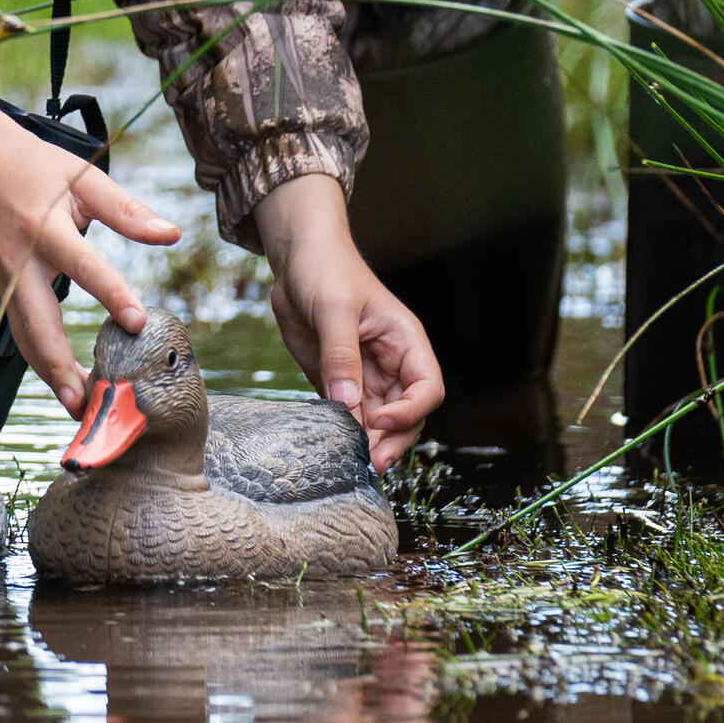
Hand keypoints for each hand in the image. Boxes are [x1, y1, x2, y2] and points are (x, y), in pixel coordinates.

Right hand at [0, 87, 178, 416]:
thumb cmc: (28, 165)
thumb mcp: (81, 177)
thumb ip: (126, 210)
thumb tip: (171, 235)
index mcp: (42, 226)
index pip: (81, 263)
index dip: (110, 293)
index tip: (137, 322)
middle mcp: (17, 260)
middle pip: (35, 323)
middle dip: (60, 368)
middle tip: (89, 405)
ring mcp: (2, 280)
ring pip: (23, 337)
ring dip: (50, 375)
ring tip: (81, 409)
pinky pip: (20, 331)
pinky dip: (41, 359)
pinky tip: (65, 380)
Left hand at [251, 173, 442, 470]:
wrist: (296, 259)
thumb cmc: (326, 270)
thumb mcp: (334, 309)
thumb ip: (341, 356)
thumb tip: (347, 405)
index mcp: (406, 343)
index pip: (427, 388)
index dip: (410, 411)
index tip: (379, 422)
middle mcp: (392, 365)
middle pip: (407, 415)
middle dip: (392, 440)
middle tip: (370, 463)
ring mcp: (365, 376)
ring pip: (378, 422)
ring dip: (368, 443)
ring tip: (351, 462)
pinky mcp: (338, 382)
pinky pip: (347, 415)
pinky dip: (343, 433)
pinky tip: (331, 446)